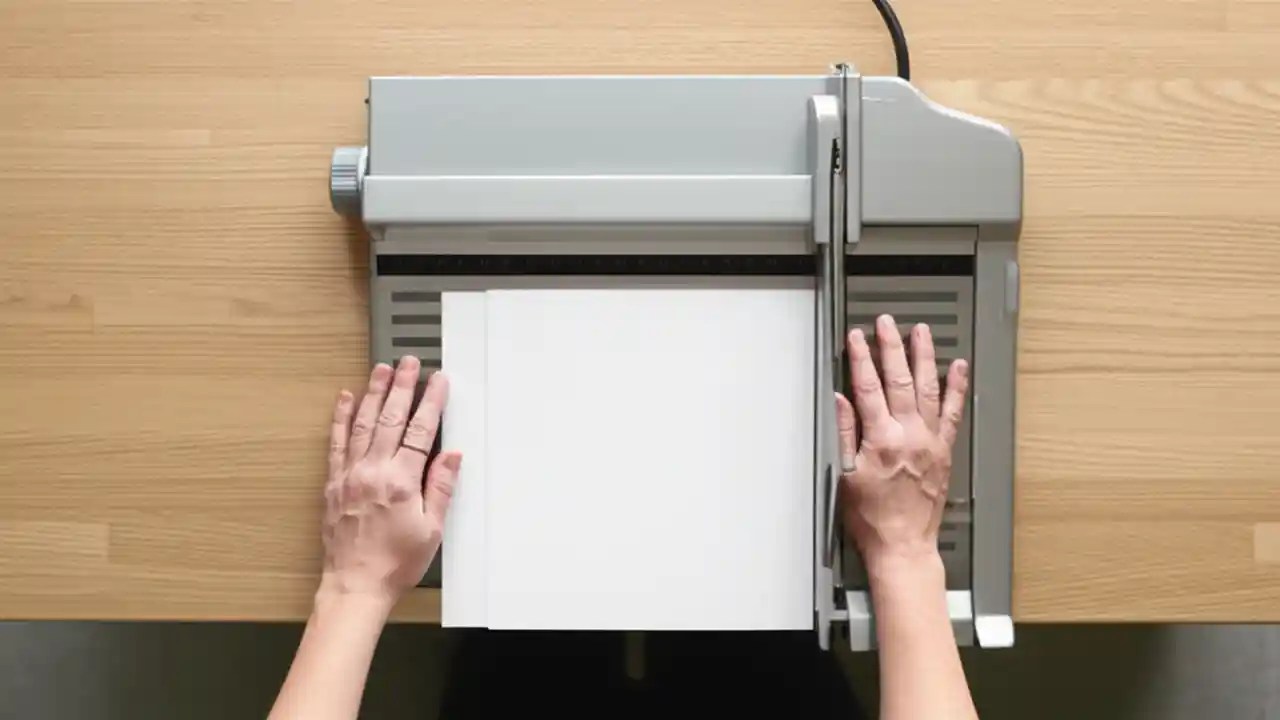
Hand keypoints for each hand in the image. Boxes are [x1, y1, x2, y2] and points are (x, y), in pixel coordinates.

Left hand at [321, 356, 461, 606]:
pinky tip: (344, 399)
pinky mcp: (333, 484)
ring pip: (362, 424)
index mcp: (401, 482)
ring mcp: (349, 475)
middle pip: (389, 419)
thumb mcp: (431, 529)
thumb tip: (451, 455)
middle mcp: (373, 472)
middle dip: (401, 387)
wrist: (355, 586)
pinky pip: (336, 443)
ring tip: (380, 369)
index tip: (439, 381)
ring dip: (372, 393)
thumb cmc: (395, 563)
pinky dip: (340, 418)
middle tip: (409, 363)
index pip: (420, 432)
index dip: (431, 403)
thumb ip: (440, 487)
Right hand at [835, 315, 968, 570]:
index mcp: (881, 440)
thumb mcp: (844, 475)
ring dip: (925, 357)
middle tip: (887, 323)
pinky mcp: (945, 451)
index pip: (868, 387)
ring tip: (922, 332)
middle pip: (899, 380)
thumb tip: (841, 400)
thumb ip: (844, 433)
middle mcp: (909, 435)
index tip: (856, 338)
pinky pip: (953, 413)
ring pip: (929, 388)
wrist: (904, 546)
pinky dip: (957, 388)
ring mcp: (931, 442)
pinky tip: (959, 369)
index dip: (861, 358)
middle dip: (891, 347)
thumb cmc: (872, 519)